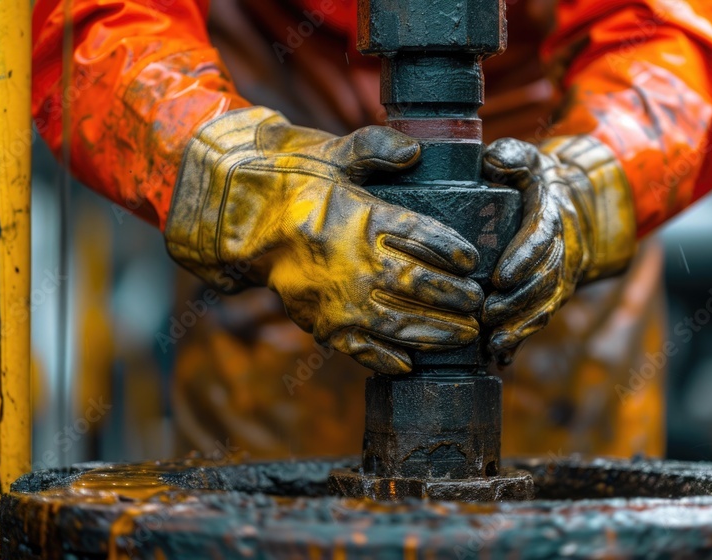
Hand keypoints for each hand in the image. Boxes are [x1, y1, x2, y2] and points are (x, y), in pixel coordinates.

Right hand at [165, 107, 483, 373]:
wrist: (231, 215)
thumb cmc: (289, 179)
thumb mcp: (331, 153)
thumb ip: (376, 148)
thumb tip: (415, 151)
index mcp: (361, 216)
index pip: (424, 236)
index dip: (454, 251)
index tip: (473, 261)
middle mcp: (352, 261)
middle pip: (420, 284)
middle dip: (457, 297)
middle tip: (480, 303)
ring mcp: (334, 297)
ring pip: (398, 323)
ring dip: (437, 332)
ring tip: (466, 335)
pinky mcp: (316, 321)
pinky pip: (356, 349)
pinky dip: (385, 360)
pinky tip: (410, 364)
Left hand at [481, 135, 635, 356]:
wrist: (575, 202)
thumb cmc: (538, 179)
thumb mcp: (529, 158)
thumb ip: (513, 156)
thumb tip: (494, 161)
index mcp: (553, 213)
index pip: (542, 236)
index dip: (524, 257)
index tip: (501, 277)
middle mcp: (564, 248)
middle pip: (545, 278)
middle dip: (518, 301)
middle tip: (487, 314)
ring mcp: (562, 274)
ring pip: (546, 304)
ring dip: (522, 326)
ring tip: (495, 344)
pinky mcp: (554, 293)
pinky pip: (542, 317)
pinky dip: (524, 337)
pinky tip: (503, 357)